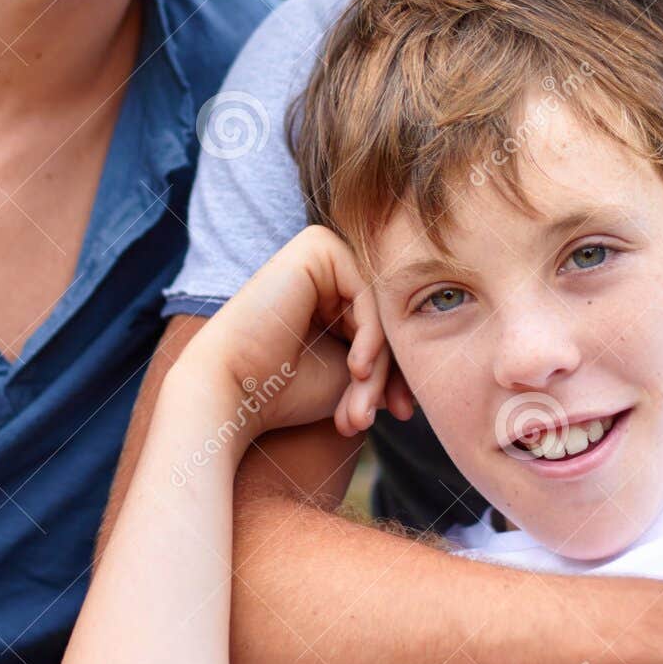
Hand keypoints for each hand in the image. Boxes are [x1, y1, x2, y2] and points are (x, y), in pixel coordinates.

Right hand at [175, 226, 413, 439]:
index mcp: (332, 294)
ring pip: (382, 308)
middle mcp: (328, 268)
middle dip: (390, 374)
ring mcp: (322, 253)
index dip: (400, 372)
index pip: (388, 326)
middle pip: (388, 316)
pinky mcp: (316, 248)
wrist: (231, 395)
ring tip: (360, 409)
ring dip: (380, 365)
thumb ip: (388, 359)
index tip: (402, 414)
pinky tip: (355, 370)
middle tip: (385, 415)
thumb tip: (431, 362)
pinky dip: (371, 337)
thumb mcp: (353, 377)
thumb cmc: (284, 393)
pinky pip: (368, 292)